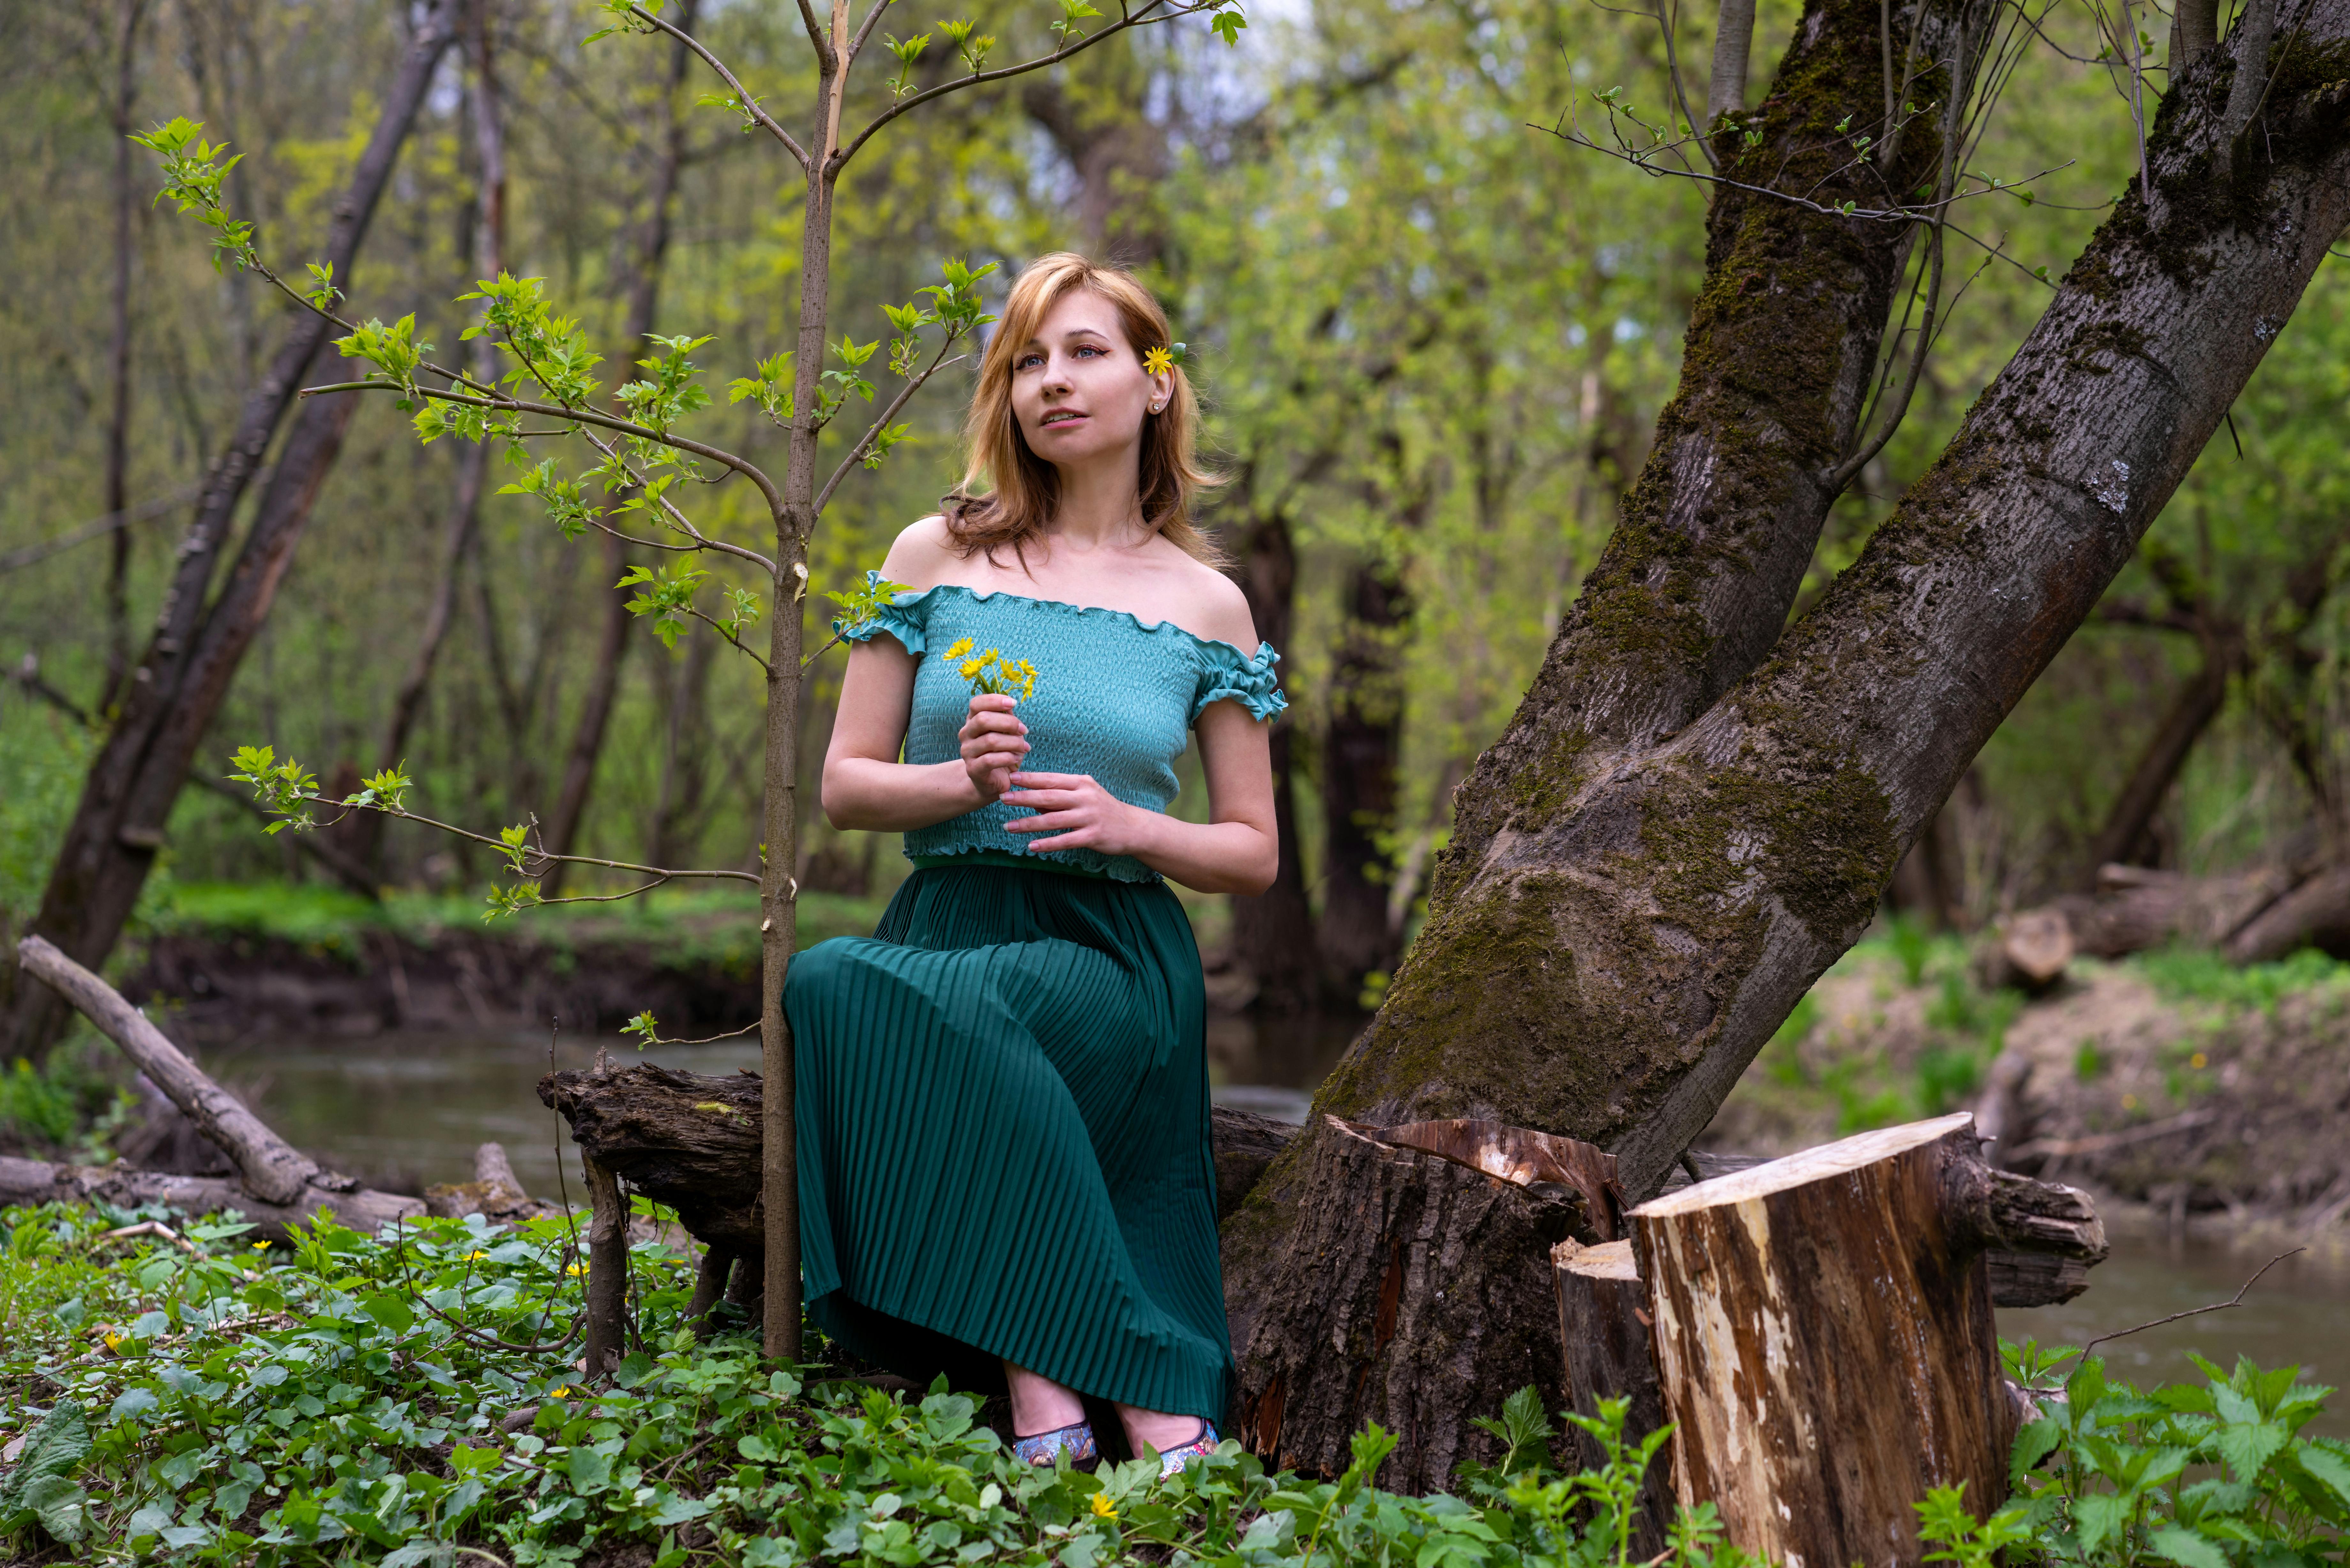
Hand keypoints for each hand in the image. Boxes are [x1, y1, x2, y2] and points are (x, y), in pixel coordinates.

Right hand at [959, 693, 1028, 803]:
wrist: (993, 781)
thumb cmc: (1002, 752)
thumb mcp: (1006, 732)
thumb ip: (1006, 717)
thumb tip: (1010, 704)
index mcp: (973, 720)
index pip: (976, 703)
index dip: (994, 700)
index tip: (1013, 703)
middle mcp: (966, 734)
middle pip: (983, 719)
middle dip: (1009, 723)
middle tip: (1024, 730)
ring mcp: (967, 752)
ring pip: (990, 740)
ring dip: (1013, 742)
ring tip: (1024, 748)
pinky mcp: (973, 769)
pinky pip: (990, 760)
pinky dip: (1008, 757)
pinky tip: (1016, 759)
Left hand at [1000, 772, 1146, 855]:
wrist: (1133, 827)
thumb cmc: (1103, 809)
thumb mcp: (1084, 795)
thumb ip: (1059, 796)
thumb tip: (1031, 800)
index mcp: (1081, 783)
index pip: (1051, 779)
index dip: (1030, 779)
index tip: (1011, 778)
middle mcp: (1085, 797)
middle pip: (1048, 796)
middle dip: (1023, 797)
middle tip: (1002, 798)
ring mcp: (1089, 817)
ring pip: (1053, 819)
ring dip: (1028, 823)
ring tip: (1008, 826)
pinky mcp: (1093, 835)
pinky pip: (1065, 840)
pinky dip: (1047, 844)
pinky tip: (1031, 846)